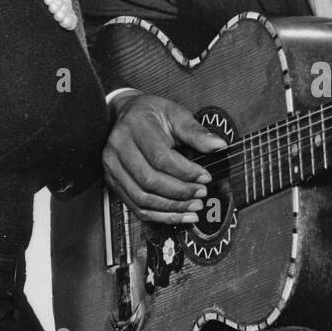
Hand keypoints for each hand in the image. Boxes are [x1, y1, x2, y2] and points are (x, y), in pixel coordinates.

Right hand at [103, 93, 227, 224]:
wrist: (128, 115)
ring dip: (171, 208)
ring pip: (142, 198)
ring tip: (194, 208)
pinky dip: (159, 216)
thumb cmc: (153, 115)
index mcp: (135, 127)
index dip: (185, 172)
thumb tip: (218, 145)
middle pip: (149, 180)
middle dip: (180, 192)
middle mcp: (118, 148)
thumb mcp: (176, 114)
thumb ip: (196, 132)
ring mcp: (112, 167)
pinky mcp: (113, 181)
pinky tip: (179, 215)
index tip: (206, 177)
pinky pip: (135, 207)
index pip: (160, 158)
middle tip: (202, 194)